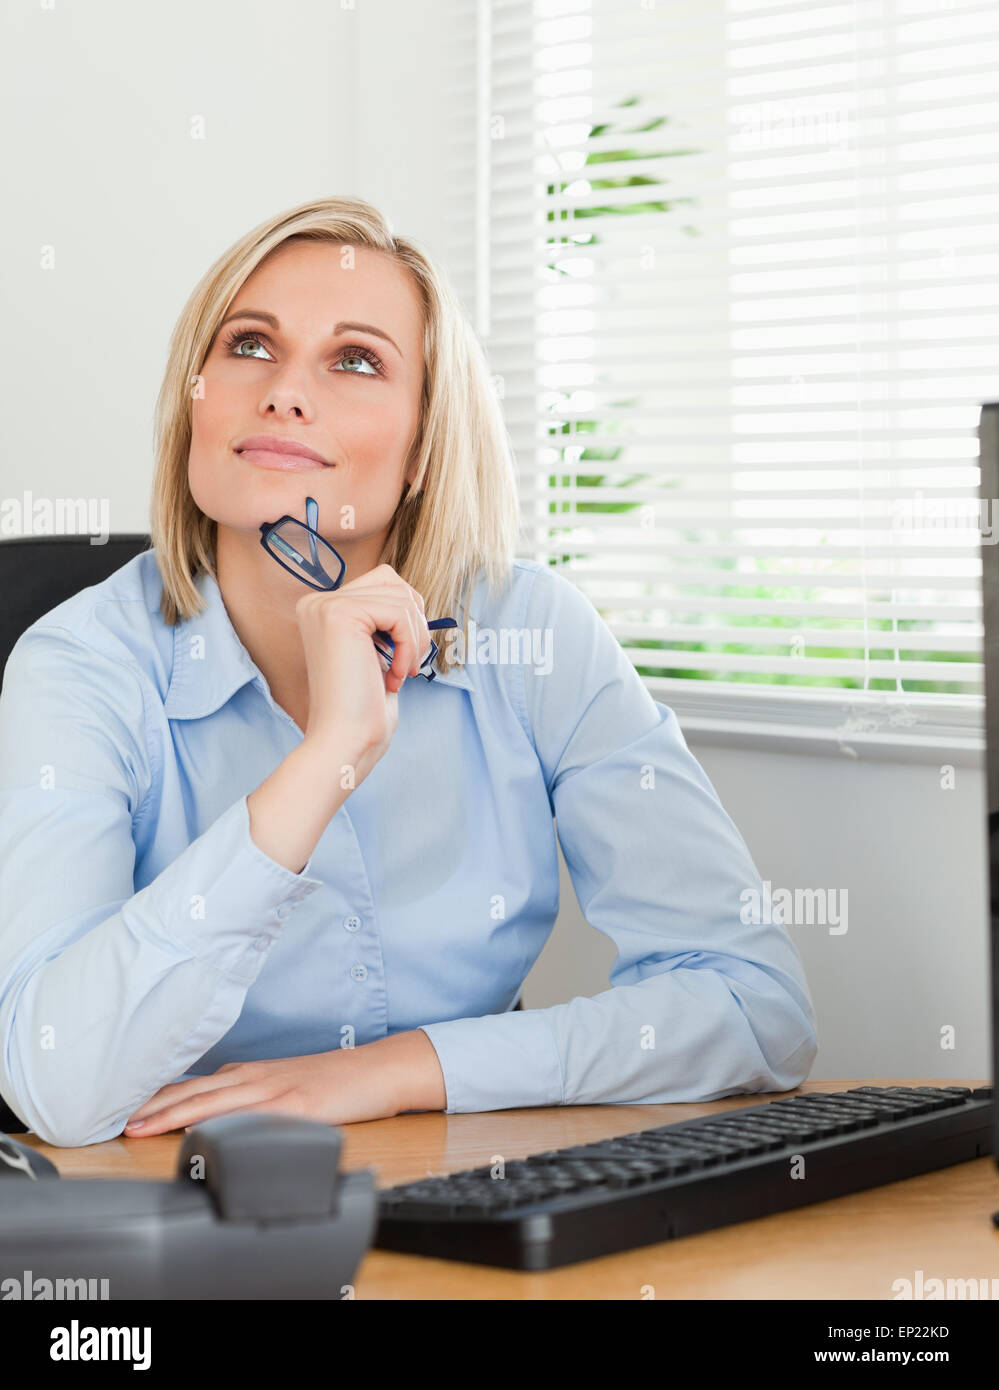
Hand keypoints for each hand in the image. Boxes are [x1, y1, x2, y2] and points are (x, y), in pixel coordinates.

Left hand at [122, 1047, 399, 1136]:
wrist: (377, 1070)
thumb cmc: (334, 1080)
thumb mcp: (284, 1082)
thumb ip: (249, 1094)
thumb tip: (212, 1108)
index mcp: (251, 1074)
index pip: (195, 1085)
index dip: (159, 1097)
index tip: (126, 1108)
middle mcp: (257, 1078)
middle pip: (196, 1091)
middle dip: (154, 1107)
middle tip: (119, 1121)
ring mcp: (276, 1091)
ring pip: (214, 1101)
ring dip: (174, 1113)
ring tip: (142, 1126)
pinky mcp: (297, 1107)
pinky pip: (253, 1115)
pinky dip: (223, 1121)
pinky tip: (203, 1128)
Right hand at [295, 564, 431, 776]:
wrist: (344, 742)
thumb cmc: (363, 709)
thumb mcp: (376, 653)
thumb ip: (384, 621)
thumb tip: (413, 597)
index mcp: (322, 610)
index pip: (382, 583)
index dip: (406, 618)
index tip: (403, 660)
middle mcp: (317, 602)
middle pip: (391, 580)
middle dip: (414, 620)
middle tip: (409, 662)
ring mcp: (324, 605)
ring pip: (400, 596)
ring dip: (415, 638)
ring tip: (403, 672)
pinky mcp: (339, 613)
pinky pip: (400, 612)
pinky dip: (410, 646)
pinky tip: (396, 676)